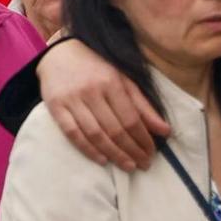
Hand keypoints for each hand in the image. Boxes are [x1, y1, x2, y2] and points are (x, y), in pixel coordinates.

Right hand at [36, 39, 168, 170]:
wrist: (59, 53)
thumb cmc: (96, 68)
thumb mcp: (123, 80)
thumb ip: (143, 105)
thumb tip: (165, 131)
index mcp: (111, 83)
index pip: (131, 119)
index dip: (143, 140)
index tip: (151, 153)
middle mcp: (91, 91)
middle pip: (115, 129)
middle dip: (132, 151)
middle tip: (143, 165)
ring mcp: (71, 100)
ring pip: (95, 134)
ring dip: (114, 154)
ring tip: (128, 166)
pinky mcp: (55, 106)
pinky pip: (72, 133)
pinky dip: (88, 149)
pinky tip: (102, 159)